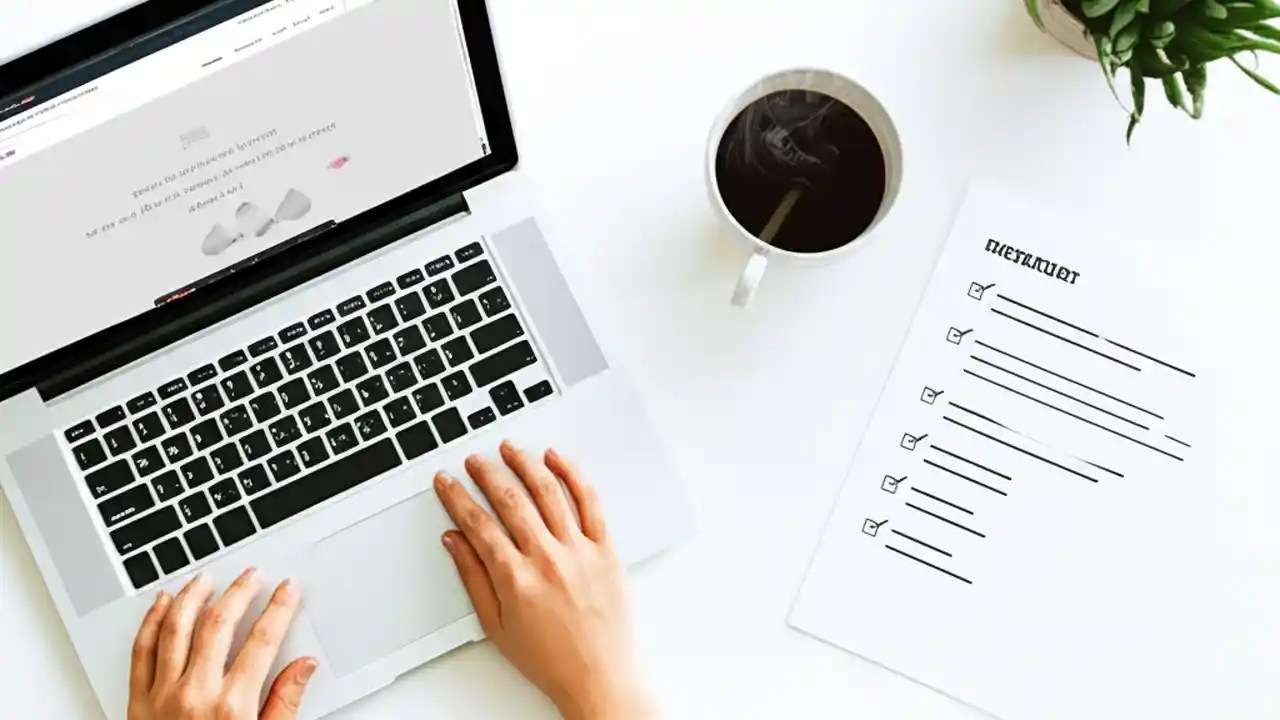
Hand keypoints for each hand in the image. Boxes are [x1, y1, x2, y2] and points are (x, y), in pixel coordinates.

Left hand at [128, 570, 316, 719]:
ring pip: (177, 627)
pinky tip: (163, 603)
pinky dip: (152, 621)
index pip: (263, 639)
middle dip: (239, 591)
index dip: (279, 607)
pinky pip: (141, 650)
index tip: (288, 589)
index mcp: (233, 706)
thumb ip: (284, 703)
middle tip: (252, 575)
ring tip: (207, 577)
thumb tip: (305, 666)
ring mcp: (161, 696)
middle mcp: (195, 694)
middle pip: (219, 623)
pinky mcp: (135, 704)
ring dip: (194, 595)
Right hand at [434, 442, 652, 719]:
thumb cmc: (550, 659)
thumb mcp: (496, 625)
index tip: (446, 481)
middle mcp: (547, 558)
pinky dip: (573, 475)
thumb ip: (473, 578)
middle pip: (510, 500)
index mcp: (516, 578)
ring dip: (525, 463)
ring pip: (549, 491)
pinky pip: (590, 501)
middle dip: (486, 474)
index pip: (478, 523)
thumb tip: (454, 541)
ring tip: (510, 449)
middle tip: (474, 461)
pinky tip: (558, 459)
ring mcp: (579, 551)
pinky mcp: (606, 549)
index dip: (457, 497)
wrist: (599, 677)